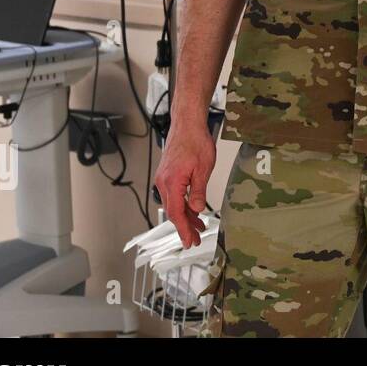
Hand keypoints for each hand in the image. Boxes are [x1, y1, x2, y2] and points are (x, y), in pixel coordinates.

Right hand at [154, 120, 215, 247]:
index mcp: (171, 183)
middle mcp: (163, 182)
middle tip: (196, 239)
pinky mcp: (167, 174)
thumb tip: (197, 209)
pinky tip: (193, 209)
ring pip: (174, 204)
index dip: (183, 229)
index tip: (189, 241)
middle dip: (185, 227)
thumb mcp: (203, 168)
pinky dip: (183, 204)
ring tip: (199, 226)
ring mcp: (163, 178)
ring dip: (185, 216)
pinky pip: (174, 195)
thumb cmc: (196, 141)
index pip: (176, 213)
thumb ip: (198, 191)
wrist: (187, 124)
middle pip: (174, 212)